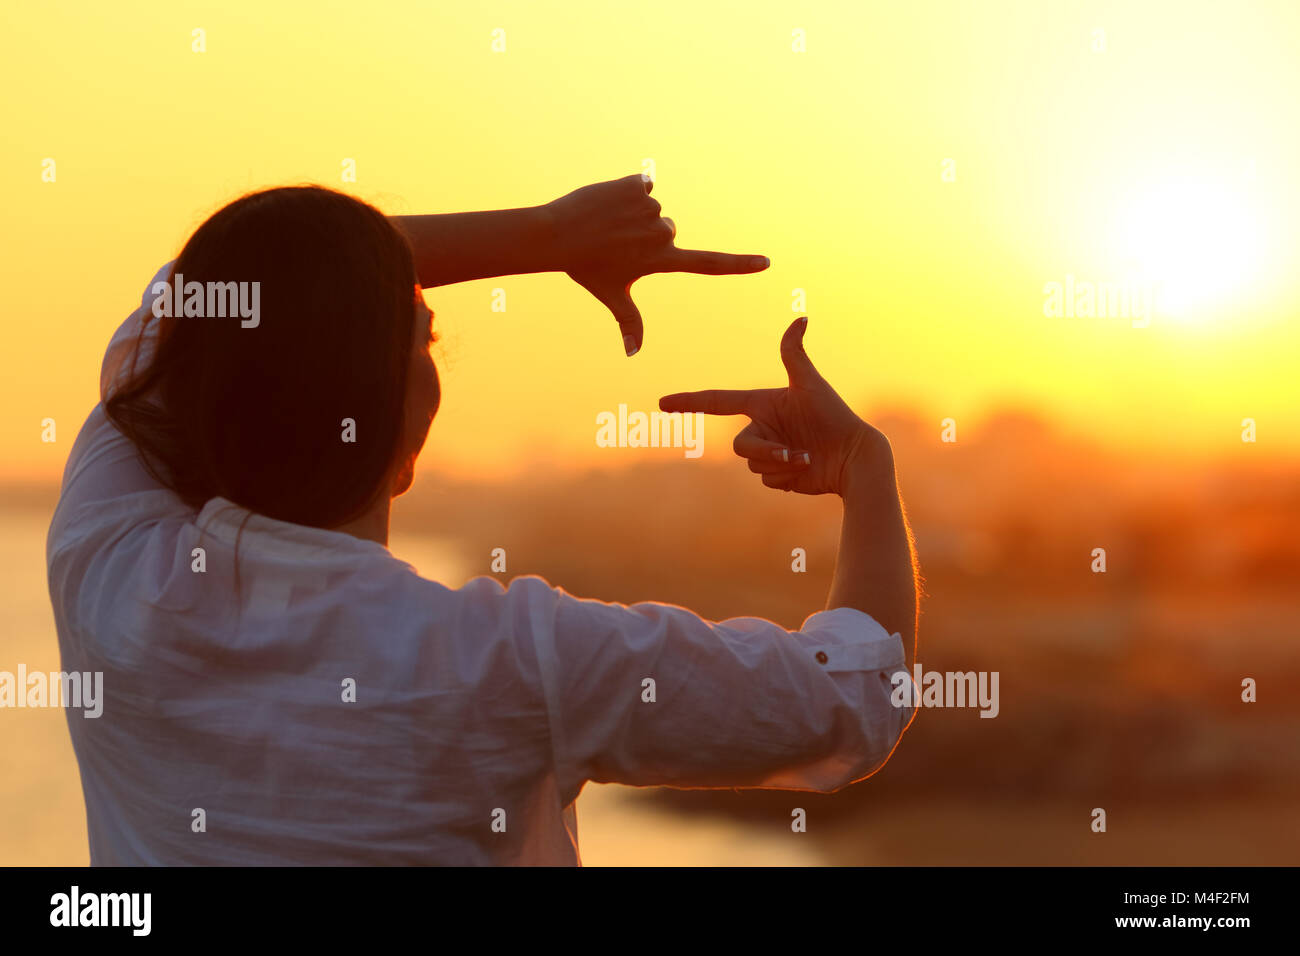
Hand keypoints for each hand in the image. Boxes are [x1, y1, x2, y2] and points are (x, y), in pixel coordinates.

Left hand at [542, 174, 768, 355]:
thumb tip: (633, 353)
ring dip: (634, 212)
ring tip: (606, 223)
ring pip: (652, 208)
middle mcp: (661, 235)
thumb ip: (629, 321)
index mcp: (660, 262)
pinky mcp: (637, 185)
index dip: (739, 265)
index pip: (709, 265)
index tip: (765, 263)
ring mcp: (649, 209)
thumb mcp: (611, 294)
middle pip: (668, 230)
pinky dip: (626, 190)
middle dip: (647, 233)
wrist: (556, 235)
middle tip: (616, 242)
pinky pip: (641, 183)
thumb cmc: (584, 268)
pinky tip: (606, 202)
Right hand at [659, 317, 891, 495]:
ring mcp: (769, 451)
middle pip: (740, 444)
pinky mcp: (778, 474)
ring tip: (807, 458)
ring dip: (780, 463)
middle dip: (767, 450)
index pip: (717, 401)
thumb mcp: (811, 383)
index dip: (689, 401)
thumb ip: (795, 354)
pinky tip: (807, 469)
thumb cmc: (835, 416)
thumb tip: (800, 317)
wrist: (853, 456)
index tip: (662, 402)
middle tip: (794, 452)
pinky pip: (766, 479)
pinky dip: (786, 476)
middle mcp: (762, 427)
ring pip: (753, 464)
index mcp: (762, 403)